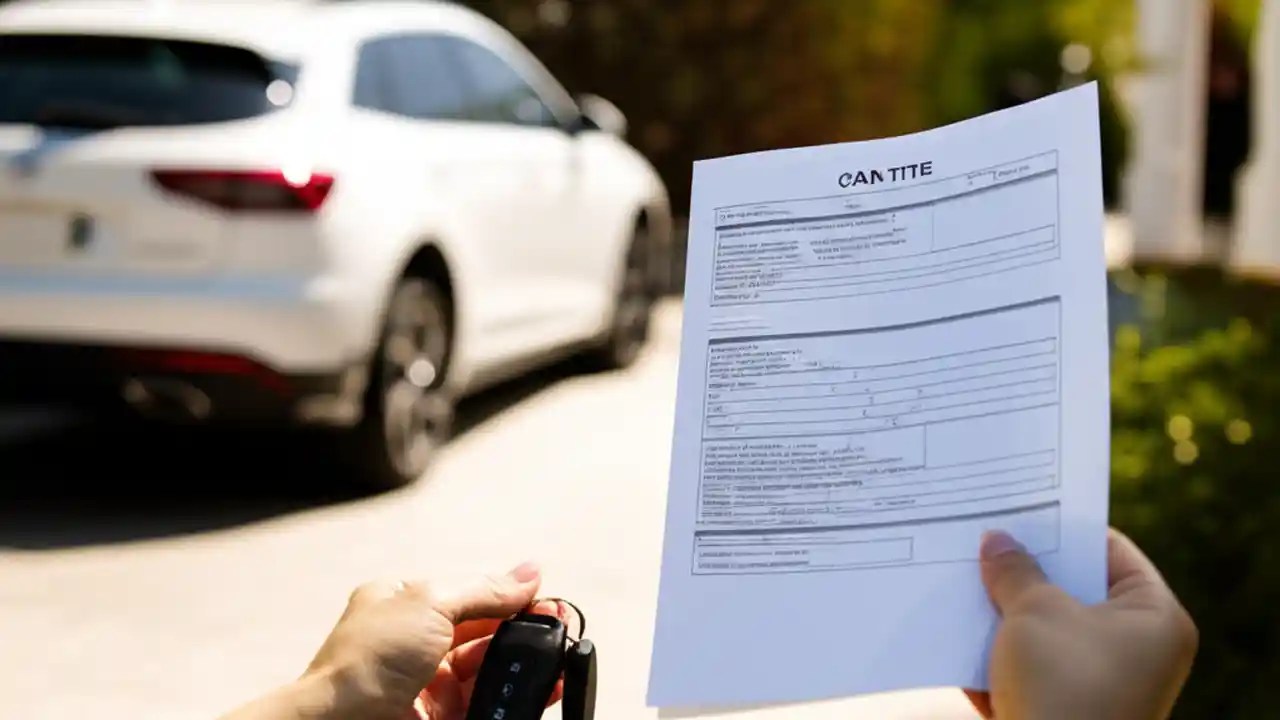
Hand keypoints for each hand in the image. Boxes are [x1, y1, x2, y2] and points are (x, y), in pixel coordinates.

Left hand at [220, 562, 562, 719]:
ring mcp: (429, 682)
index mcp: (404, 602)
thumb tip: (530, 572)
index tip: (546, 602)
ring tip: (557, 659)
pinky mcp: (441, 717)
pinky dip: (515, 697)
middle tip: (561, 630)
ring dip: (524, 664)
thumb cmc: (365, 661)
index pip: (470, 594)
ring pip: (490, 669)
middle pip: (485, 632)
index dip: (510, 597)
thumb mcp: (429, 603)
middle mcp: (416, 641)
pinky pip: (487, 703)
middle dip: (524, 631)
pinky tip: (539, 688)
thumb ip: (485, 591)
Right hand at [964, 529, 1197, 719]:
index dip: (1064, 528)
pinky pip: (1029, 671)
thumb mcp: (1035, 614)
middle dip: (1025, 571)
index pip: (1111, 551)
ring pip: (1045, 632)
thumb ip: (1015, 572)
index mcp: (1155, 619)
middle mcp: (1138, 652)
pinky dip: (997, 657)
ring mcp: (1102, 687)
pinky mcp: (1065, 714)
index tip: (1020, 509)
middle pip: (1074, 591)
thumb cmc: (1063, 688)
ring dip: (1004, 614)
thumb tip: (997, 542)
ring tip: (960, 581)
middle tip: (984, 540)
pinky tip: (954, 634)